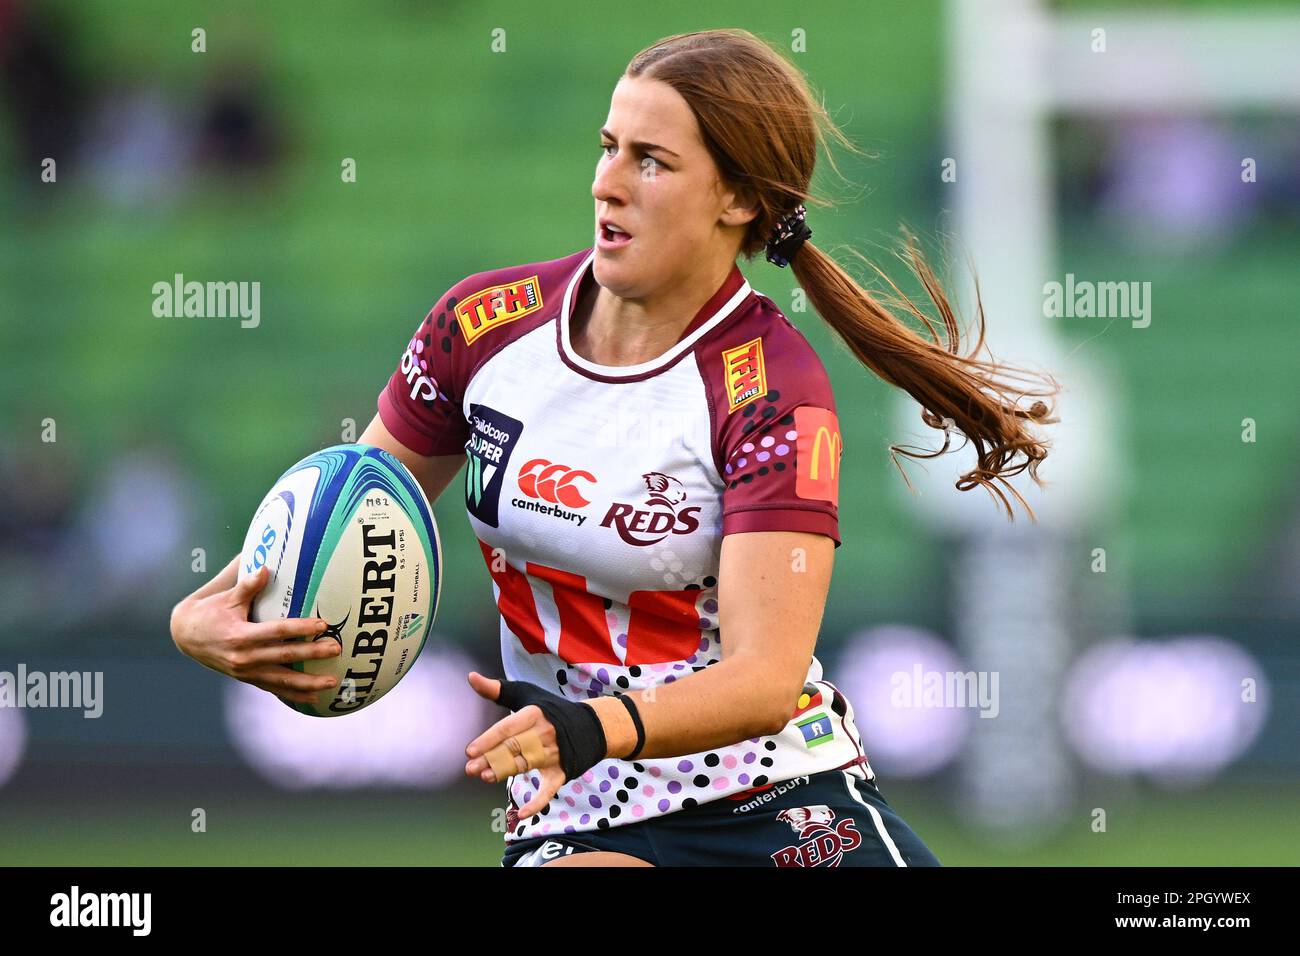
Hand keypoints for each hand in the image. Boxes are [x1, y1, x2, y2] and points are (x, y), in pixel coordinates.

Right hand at [170, 563, 342, 704]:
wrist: (186, 637)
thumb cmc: (210, 612)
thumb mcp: (227, 598)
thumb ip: (247, 585)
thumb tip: (265, 568)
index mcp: (241, 635)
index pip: (277, 632)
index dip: (300, 629)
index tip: (322, 625)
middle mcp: (245, 657)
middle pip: (285, 656)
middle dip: (312, 654)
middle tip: (336, 649)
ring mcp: (246, 672)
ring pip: (282, 680)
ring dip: (309, 683)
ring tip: (332, 682)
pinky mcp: (247, 679)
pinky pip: (274, 689)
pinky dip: (294, 695)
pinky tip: (315, 698)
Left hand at [463, 672, 566, 818]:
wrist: (592, 725)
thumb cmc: (550, 709)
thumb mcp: (526, 694)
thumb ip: (497, 690)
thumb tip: (470, 677)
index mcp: (534, 713)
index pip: (507, 728)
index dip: (488, 740)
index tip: (469, 751)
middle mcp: (545, 733)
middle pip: (513, 748)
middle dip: (490, 759)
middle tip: (470, 769)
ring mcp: (554, 754)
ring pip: (525, 765)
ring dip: (505, 773)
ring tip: (484, 777)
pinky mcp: (562, 771)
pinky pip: (549, 790)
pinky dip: (537, 803)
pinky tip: (521, 814)